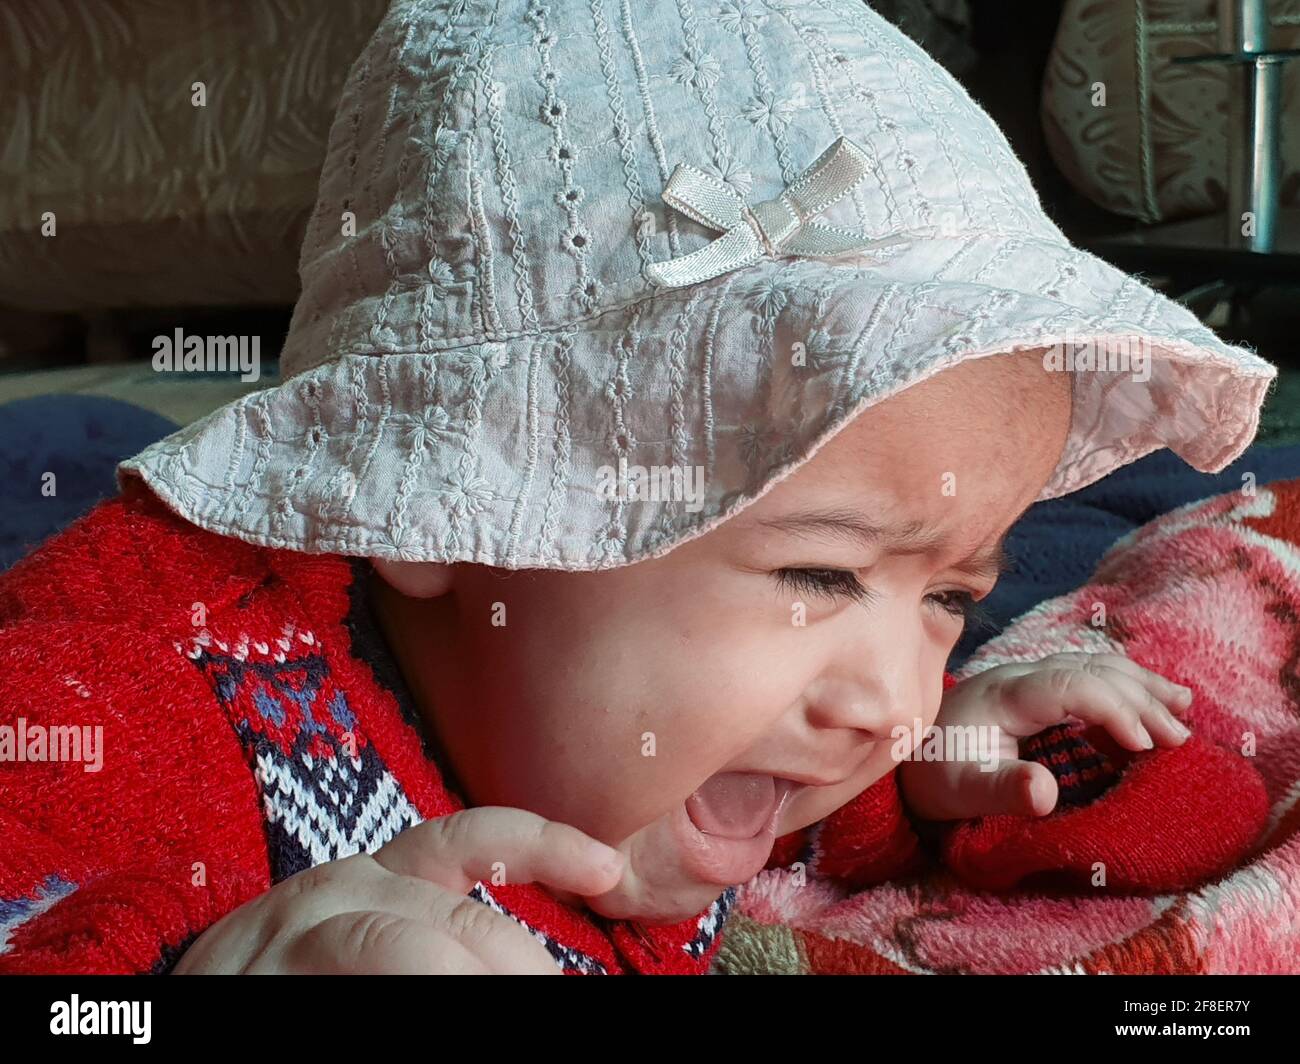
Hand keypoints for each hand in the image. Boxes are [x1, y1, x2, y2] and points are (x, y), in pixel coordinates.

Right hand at [171, 806, 625, 973]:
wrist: (182, 996)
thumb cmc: (299, 975)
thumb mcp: (384, 940)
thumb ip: (452, 940)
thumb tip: (537, 967)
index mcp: (387, 873)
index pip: (476, 839)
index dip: (545, 843)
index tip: (605, 866)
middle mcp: (345, 885)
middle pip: (455, 912)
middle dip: (519, 961)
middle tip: (558, 995)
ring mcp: (297, 929)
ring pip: (402, 940)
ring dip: (465, 978)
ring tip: (514, 996)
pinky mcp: (256, 973)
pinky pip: (339, 975)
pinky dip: (400, 989)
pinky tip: (414, 1007)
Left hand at [899, 653, 1193, 820]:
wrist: (908, 756)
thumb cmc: (934, 775)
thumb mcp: (961, 792)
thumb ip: (1002, 790)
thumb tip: (1046, 792)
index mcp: (1004, 695)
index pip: (1070, 685)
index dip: (1113, 708)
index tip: (1144, 744)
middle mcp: (1019, 676)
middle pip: (1090, 672)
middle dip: (1139, 700)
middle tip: (1178, 739)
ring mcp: (1029, 678)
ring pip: (1094, 667)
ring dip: (1140, 686)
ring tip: (1182, 708)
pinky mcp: (1036, 691)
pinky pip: (1088, 676)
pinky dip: (1127, 684)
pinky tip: (1157, 696)